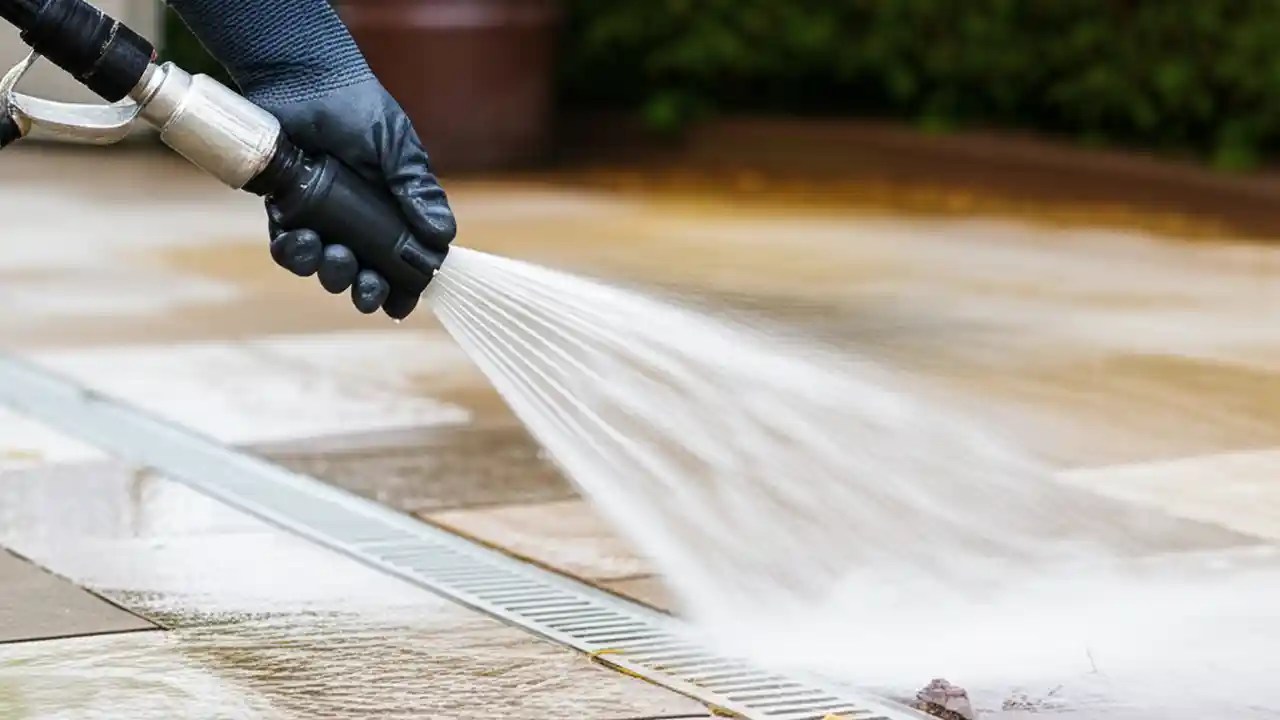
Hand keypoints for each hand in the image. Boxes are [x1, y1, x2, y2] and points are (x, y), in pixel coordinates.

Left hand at [260, 79, 455, 318]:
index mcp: (390, 210)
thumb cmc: (358, 108)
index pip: (399, 260)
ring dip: (331, 272)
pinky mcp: (283, 209)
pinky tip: (302, 239)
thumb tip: (443, 236)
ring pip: (324, 267)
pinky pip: (287, 247)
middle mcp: (355, 220)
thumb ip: (418, 191)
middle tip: (366, 288)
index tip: (399, 305)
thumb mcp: (399, 150)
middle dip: (365, 289)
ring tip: (335, 254)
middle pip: (362, 273)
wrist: (304, 79)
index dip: (401, 288)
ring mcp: (318, 217)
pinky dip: (294, 253)